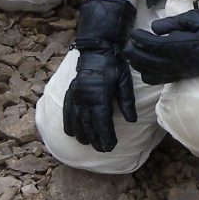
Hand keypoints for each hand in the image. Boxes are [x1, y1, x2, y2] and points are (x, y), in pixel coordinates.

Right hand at [62, 0, 136, 153]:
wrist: (96, 50)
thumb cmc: (113, 65)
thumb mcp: (124, 81)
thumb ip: (127, 101)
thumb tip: (131, 120)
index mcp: (100, 96)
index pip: (103, 122)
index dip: (106, 136)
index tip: (110, 147)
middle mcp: (86, 98)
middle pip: (89, 124)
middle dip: (95, 139)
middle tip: (101, 150)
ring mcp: (76, 96)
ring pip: (77, 120)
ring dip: (82, 134)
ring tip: (87, 144)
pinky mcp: (71, 93)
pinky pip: (67, 111)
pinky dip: (68, 123)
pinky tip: (70, 132)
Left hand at [125, 0, 198, 83]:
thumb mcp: (194, 17)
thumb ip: (173, 23)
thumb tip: (154, 29)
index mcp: (190, 45)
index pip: (159, 46)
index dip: (143, 41)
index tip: (133, 34)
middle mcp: (187, 62)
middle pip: (153, 63)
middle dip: (136, 55)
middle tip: (127, 45)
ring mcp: (186, 71)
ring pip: (156, 75)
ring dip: (140, 66)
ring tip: (134, 55)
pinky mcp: (186, 76)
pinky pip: (163, 80)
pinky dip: (150, 74)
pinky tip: (144, 66)